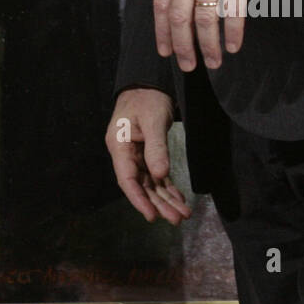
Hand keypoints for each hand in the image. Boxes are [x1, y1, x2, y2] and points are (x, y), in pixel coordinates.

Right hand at [105, 88, 191, 224]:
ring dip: (166, 199)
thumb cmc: (146, 98)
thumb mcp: (153, 119)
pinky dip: (168, 188)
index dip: (139, 200)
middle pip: (141, 185)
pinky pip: (157, 176)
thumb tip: (160, 175)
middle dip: (159, 204)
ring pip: (151, 183)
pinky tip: (179, 199)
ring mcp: (136, 155)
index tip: (153, 216)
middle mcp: (126, 154)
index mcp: (119, 145)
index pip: (127, 179)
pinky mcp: (148, 154)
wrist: (148, 83)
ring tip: (183, 214)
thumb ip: (156, 147)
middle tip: (177, 219)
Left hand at [154, 0, 279, 71]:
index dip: (162, 31)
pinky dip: (232, 32)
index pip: (162, 3)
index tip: (165, 51)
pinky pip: (234, 9)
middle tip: (188, 65)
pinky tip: (232, 46)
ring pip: (206, 17)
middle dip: (183, 46)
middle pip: (181, 15)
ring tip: (213, 61)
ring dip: (208, 45)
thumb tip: (176, 15)